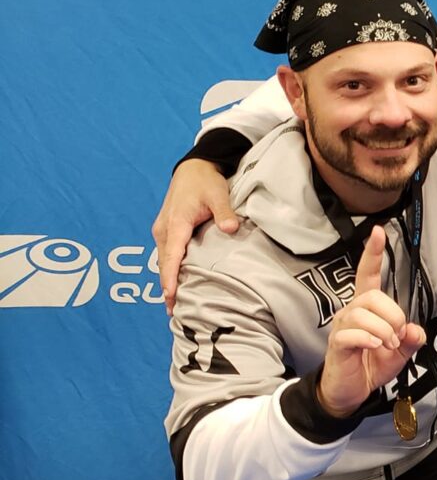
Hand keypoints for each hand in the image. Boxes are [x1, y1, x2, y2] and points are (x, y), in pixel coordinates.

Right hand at [153, 158, 240, 313]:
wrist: (193, 169)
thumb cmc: (205, 182)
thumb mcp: (218, 194)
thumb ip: (224, 212)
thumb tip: (231, 228)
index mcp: (176, 223)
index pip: (172, 255)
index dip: (170, 277)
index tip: (171, 295)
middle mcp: (164, 230)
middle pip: (164, 263)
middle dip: (167, 287)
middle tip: (173, 311)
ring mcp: (163, 231)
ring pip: (164, 261)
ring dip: (167, 280)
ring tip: (173, 304)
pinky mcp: (167, 232)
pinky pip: (167, 255)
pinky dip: (169, 270)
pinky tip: (175, 284)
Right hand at [317, 225, 425, 417]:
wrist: (351, 392)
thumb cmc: (372, 365)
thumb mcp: (401, 353)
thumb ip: (412, 339)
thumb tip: (414, 329)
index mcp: (368, 309)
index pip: (367, 274)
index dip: (372, 254)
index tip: (377, 232)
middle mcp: (352, 312)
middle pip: (373, 297)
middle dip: (393, 315)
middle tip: (397, 337)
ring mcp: (342, 327)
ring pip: (362, 314)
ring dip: (383, 330)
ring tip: (387, 346)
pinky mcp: (336, 344)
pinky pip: (350, 333)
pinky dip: (368, 339)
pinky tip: (374, 347)